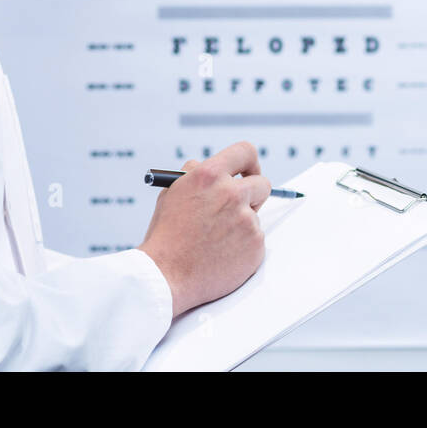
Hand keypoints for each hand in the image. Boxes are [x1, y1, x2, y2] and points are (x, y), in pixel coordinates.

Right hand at [138, 141, 270, 316]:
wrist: (164, 276)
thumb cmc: (166, 236)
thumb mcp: (173, 192)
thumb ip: (197, 174)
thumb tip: (216, 168)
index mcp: (209, 176)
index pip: (245, 152)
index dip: (249, 162)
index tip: (248, 172)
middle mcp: (232, 194)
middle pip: (262, 184)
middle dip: (252, 194)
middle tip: (239, 206)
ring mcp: (246, 220)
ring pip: (254, 216)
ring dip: (241, 224)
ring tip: (214, 240)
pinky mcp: (256, 244)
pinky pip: (255, 239)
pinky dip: (242, 247)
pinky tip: (221, 255)